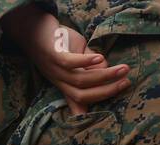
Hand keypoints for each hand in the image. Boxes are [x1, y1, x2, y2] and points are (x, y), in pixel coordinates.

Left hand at [2, 6, 129, 114]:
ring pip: (80, 80)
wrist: (33, 29)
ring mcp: (55, 69)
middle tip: (126, 82)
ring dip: (104, 76)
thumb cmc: (57, 44)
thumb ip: (89, 67)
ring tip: (123, 69)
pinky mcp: (53, 55)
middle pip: (82, 95)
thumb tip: (106, 72)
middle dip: (106, 91)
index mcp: (64, 84)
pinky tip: (100, 58)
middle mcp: (59, 81)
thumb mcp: (75, 57)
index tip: (122, 93)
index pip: (80, 101)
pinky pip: (69, 63)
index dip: (99, 100)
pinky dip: (85, 62)